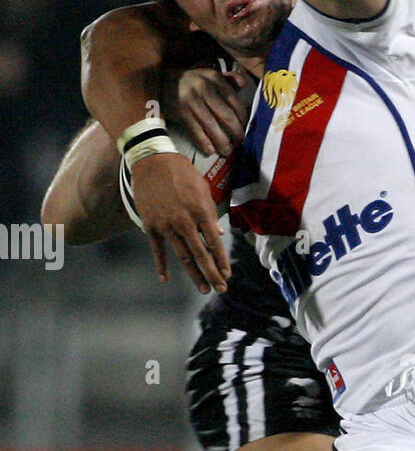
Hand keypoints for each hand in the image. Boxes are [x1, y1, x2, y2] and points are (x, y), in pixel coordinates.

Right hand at [131, 153, 231, 294]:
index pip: (214, 243)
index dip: (221, 261)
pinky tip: (165, 279)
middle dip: (212, 274)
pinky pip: (157, 250)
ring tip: (203, 288)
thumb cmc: (182, 172)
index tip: (227, 275)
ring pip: (182, 256)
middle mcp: (184, 221)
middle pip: (200, 254)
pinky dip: (161, 265)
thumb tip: (219, 235)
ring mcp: (166, 225)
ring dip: (194, 274)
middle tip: (220, 289)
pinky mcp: (151, 225)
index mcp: (200, 212)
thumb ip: (210, 213)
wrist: (152, 160)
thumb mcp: (203, 189)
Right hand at [162, 66, 250, 157]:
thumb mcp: (208, 76)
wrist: (161, 81)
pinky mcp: (181, 111)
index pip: (235, 101)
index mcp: (214, 78)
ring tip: (226, 151)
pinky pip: (196, 131)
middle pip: (226, 115)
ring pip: (212, 126)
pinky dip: (204, 142)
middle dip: (236, 132)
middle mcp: (204, 88)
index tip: (246, 129)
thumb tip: (243, 83)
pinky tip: (210, 151)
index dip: (243, 118)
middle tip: (240, 143)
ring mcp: (191, 100)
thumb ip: (227, 79)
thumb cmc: (191, 81)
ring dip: (221, 142)